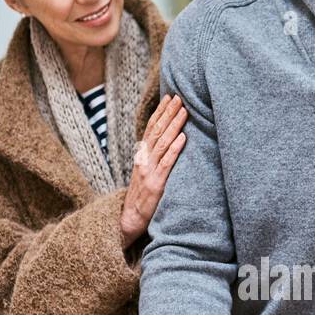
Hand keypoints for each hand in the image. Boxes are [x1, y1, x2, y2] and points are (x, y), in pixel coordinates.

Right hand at [120, 94, 187, 248]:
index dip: (160, 112)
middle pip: (157, 131)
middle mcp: (144, 159)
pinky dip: (175, 149)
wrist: (130, 218)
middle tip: (180, 98)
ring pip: (163, 143)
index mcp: (142, 155)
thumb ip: (153, 156)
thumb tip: (167, 139)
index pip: (151, 128)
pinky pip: (167, 163)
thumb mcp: (145, 171)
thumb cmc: (142, 194)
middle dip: (169, 113)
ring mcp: (150, 171)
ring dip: (174, 126)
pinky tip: (183, 138)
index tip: (169, 97)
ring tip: (184, 112)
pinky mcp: (157, 183)